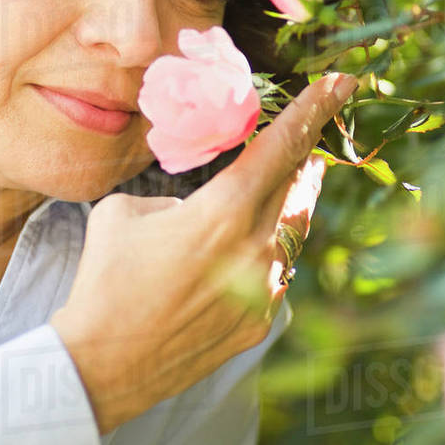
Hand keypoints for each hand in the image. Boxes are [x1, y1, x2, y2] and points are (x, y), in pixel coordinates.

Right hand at [48, 71, 357, 434]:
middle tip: (307, 132)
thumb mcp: (127, 211)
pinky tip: (242, 249)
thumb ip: (177, 199)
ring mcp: (263, 291)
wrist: (103, 361)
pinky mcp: (259, 323)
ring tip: (279, 186)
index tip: (342, 83)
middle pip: (297, 186)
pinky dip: (265, 252)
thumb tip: (196, 211)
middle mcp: (255, 250)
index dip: (314, 110)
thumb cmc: (106, 278)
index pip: (282, 147)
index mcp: (223, 212)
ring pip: (291, 231)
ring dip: (285, 205)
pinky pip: (275, 272)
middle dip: (303, 155)